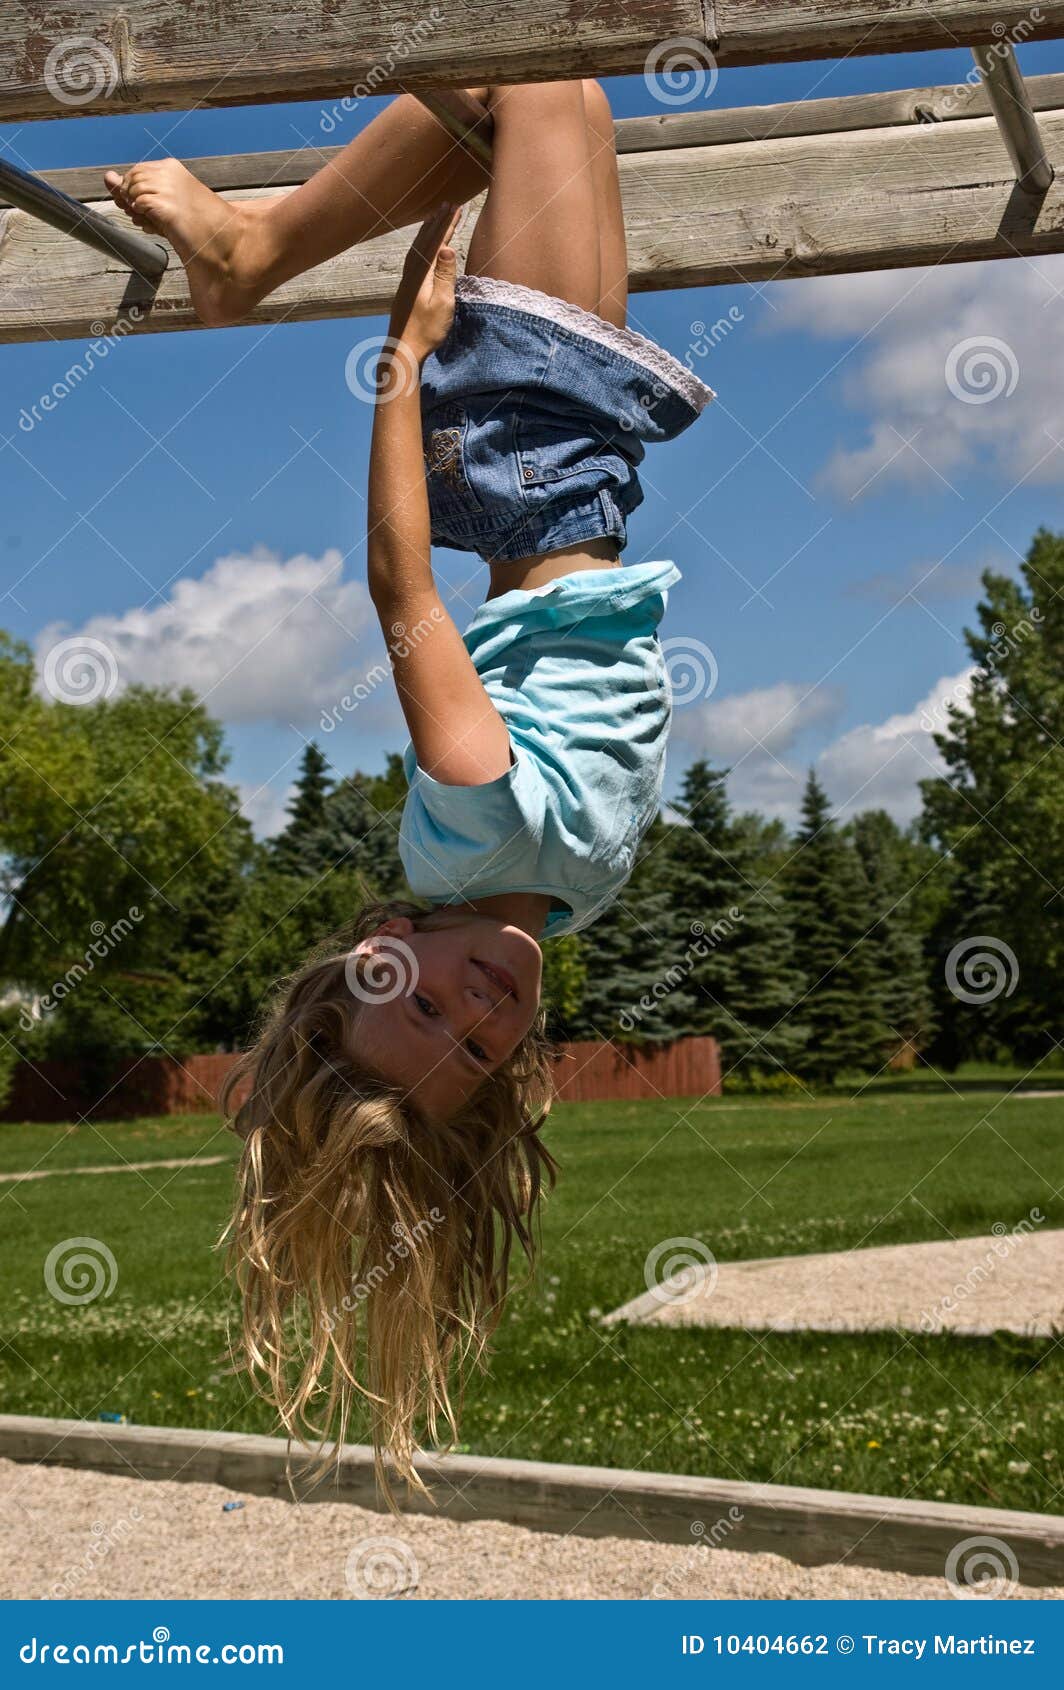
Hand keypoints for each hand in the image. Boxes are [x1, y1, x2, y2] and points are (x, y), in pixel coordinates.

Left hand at [387, 204, 462, 364]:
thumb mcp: (443, 303)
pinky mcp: (405, 287)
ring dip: (428, 230)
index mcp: (423, 273)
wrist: (403, 348)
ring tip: (436, 217)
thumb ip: (445, 274)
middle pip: (426, 239)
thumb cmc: (427, 330)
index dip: (447, 224)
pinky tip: (422, 245)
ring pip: (417, 246)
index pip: (437, 241)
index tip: (456, 208)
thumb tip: (448, 246)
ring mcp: (407, 279)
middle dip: (438, 221)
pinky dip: (420, 244)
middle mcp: (412, 271)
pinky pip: (413, 256)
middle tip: (448, 204)